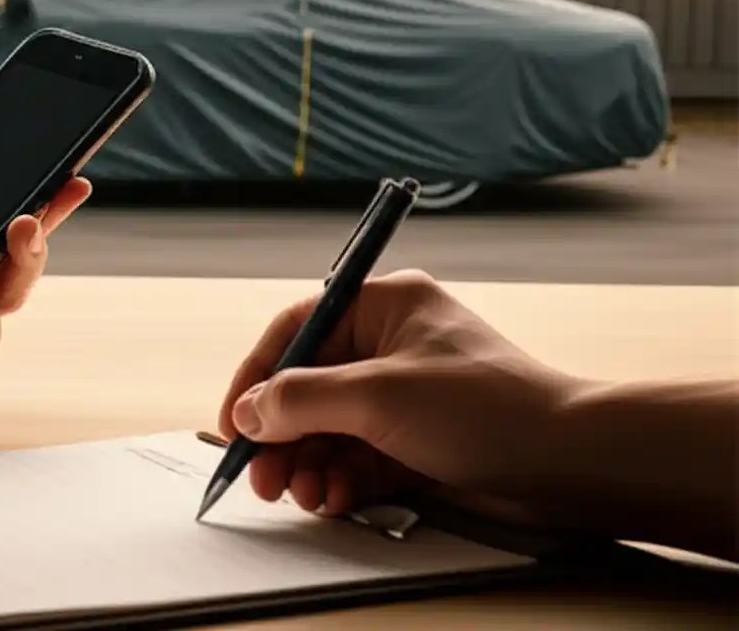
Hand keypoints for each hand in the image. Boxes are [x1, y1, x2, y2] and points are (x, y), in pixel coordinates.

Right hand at [218, 270, 588, 529]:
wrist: (570, 463)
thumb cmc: (487, 409)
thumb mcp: (379, 397)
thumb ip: (303, 400)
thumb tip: (250, 411)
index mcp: (384, 306)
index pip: (297, 330)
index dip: (258, 376)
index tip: (234, 420)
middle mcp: (390, 344)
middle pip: (308, 386)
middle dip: (282, 434)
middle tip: (263, 476)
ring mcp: (404, 394)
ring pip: (330, 427)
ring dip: (308, 462)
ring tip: (303, 494)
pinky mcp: (417, 439)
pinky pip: (358, 455)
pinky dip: (340, 478)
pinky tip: (335, 498)